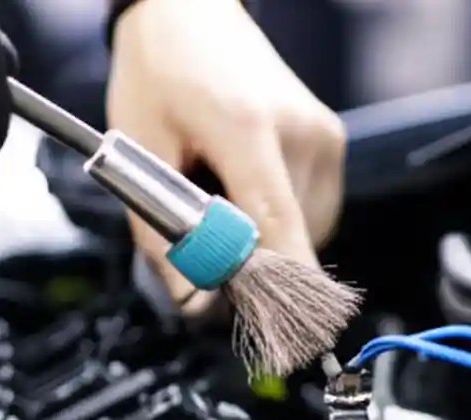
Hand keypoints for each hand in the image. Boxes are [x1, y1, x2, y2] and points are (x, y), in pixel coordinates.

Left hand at [108, 0, 346, 314]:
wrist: (192, 12)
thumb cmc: (161, 70)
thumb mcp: (138, 151)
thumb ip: (161, 237)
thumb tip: (191, 305)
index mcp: (248, 130)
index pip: (279, 234)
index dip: (274, 294)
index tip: (269, 335)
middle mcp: (300, 135)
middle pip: (293, 245)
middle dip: (251, 267)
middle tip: (205, 244)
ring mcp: (324, 139)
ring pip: (307, 236)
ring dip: (266, 242)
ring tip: (223, 194)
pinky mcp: (333, 143)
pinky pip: (314, 214)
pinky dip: (280, 220)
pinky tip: (246, 187)